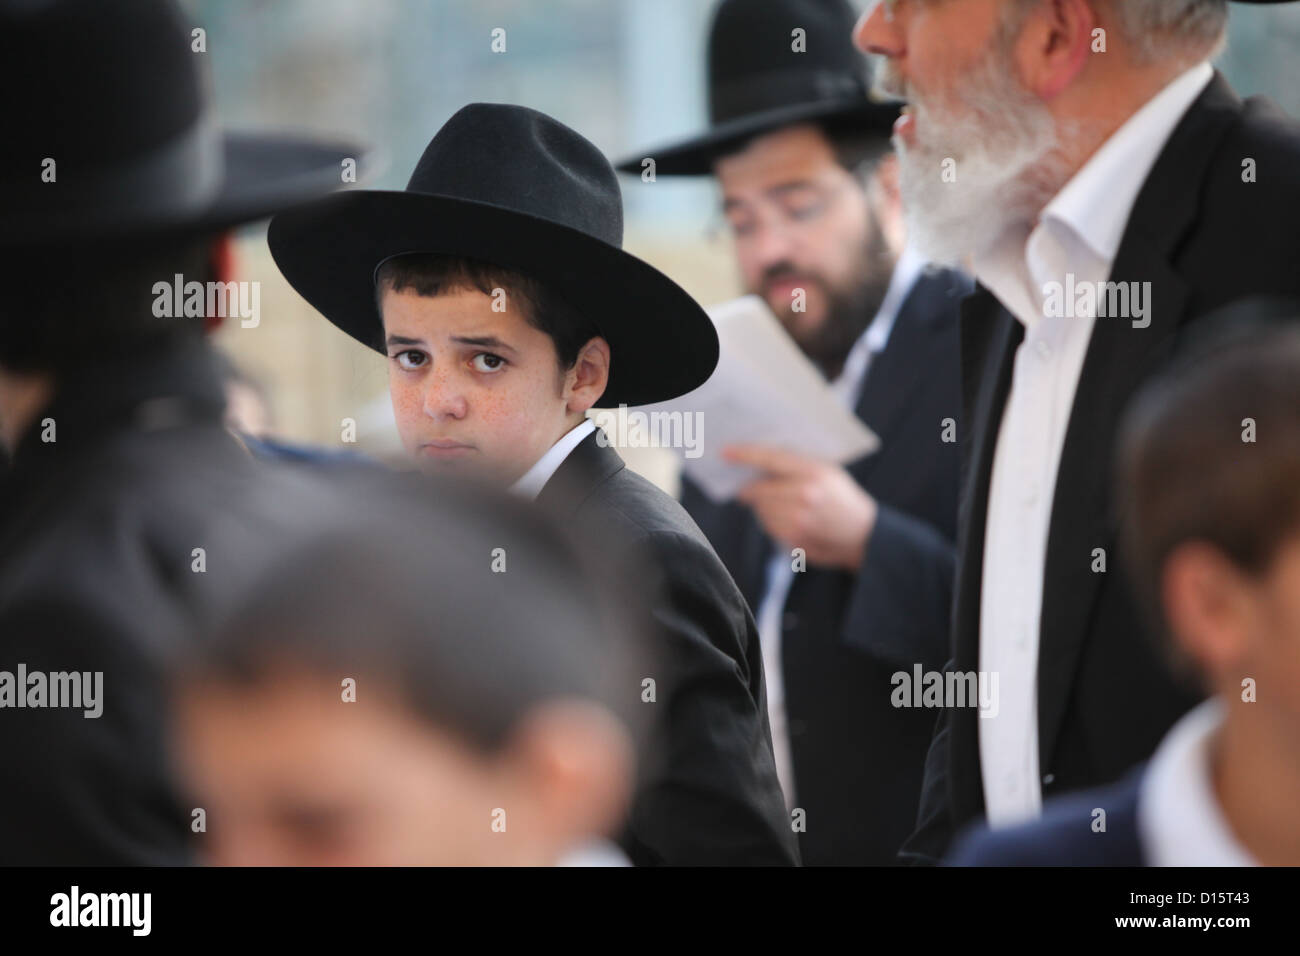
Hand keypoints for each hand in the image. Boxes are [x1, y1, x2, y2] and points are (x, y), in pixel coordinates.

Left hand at [727, 443, 876, 570]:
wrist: (865, 535)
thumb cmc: (843, 498)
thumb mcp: (829, 472)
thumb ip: (797, 465)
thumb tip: (759, 462)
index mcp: (814, 472)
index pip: (771, 460)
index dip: (745, 455)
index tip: (725, 452)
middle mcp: (805, 495)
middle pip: (759, 490)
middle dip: (750, 488)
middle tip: (746, 485)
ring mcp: (798, 520)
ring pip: (761, 510)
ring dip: (762, 506)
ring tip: (783, 505)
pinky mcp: (794, 539)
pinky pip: (769, 527)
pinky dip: (772, 521)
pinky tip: (790, 519)